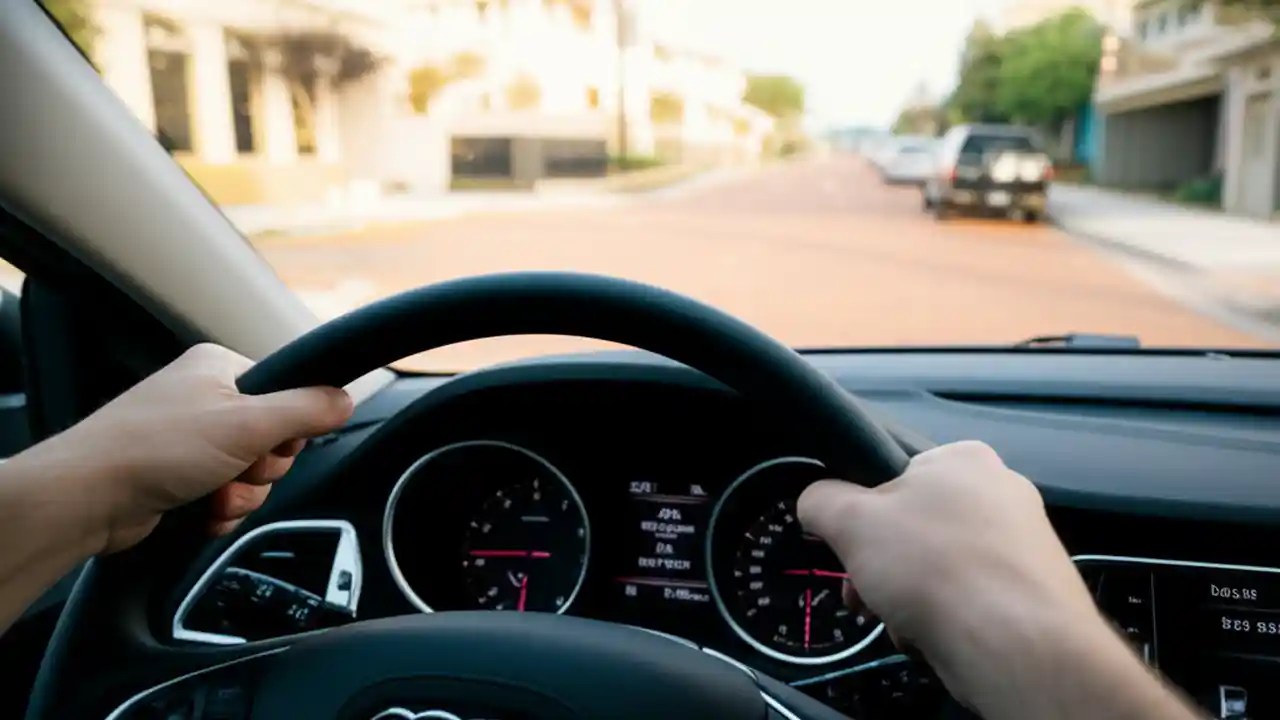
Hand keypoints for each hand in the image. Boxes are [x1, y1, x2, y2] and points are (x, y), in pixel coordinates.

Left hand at [25, 344, 352, 552]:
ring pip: (251, 475)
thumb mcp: (249, 423)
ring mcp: (188, 439)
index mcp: (220, 368)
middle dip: (259, 471)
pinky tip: (199, 513)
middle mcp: (204, 398)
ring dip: (240, 496)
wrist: (88, 498)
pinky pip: (225, 496)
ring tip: (210, 497)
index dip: (287, 429)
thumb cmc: (156, 448)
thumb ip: (307, 409)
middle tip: (233, 471)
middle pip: (272, 441)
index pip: (287, 394)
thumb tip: (347, 398)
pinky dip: (219, 511)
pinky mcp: (176, 476)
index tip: (269, 443)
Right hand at [798, 442, 1140, 715]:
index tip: (847, 546)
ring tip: (898, 621)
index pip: (897, 474)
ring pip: (939, 567)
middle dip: (880, 566)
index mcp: (965, 457)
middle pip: (915, 526)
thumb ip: (821, 501)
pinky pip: (969, 598)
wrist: (1016, 643)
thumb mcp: (850, 522)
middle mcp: (1003, 491)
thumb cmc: (930, 564)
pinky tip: (932, 635)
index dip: (863, 511)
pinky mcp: (1033, 593)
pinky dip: (944, 617)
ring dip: (906, 596)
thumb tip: (816, 502)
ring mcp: (1024, 544)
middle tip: (861, 592)